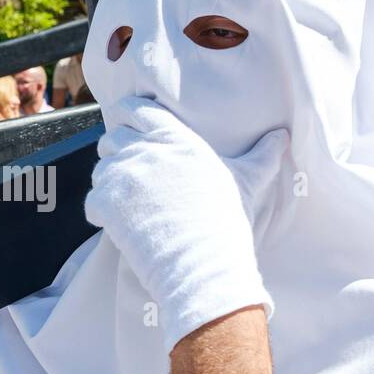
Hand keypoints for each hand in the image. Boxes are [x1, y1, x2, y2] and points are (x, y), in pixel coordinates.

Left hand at [85, 96, 288, 351]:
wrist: (203, 264)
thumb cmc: (227, 223)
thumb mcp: (248, 182)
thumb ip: (261, 156)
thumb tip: (281, 136)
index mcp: (176, 138)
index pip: (137, 109)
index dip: (126, 114)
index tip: (126, 122)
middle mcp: (145, 150)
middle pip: (112, 137)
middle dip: (116, 151)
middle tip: (130, 171)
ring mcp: (122, 176)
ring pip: (100, 169)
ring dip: (109, 183)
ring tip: (128, 202)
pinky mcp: (106, 203)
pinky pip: (91, 201)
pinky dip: (101, 212)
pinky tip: (120, 224)